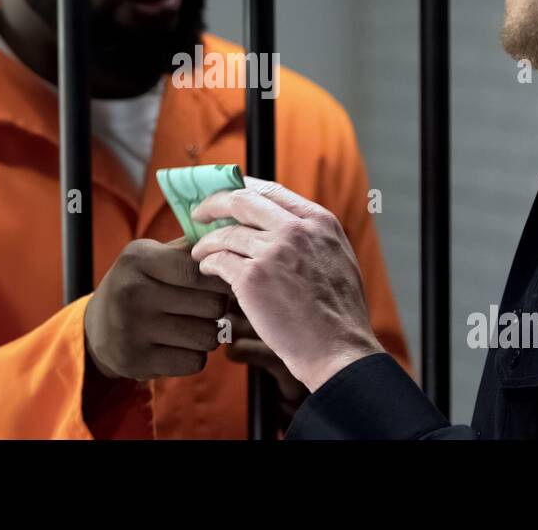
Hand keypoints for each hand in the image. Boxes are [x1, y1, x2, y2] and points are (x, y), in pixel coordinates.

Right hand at [84, 237, 230, 381]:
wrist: (97, 328)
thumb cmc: (139, 284)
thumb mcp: (154, 256)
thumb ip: (190, 248)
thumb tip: (230, 242)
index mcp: (137, 259)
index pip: (199, 270)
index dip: (220, 279)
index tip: (222, 282)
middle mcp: (131, 293)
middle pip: (212, 305)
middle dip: (217, 307)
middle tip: (205, 306)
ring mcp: (131, 330)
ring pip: (208, 336)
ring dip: (208, 333)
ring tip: (193, 325)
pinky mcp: (136, 362)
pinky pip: (195, 362)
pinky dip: (194, 355)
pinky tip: (178, 346)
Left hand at [189, 177, 382, 391]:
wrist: (339, 350)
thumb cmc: (339, 314)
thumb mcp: (337, 259)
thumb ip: (311, 237)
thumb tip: (282, 225)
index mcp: (320, 221)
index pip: (272, 189)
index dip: (243, 187)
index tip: (227, 194)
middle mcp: (296, 230)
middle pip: (242, 201)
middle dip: (214, 203)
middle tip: (199, 214)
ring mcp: (273, 252)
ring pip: (226, 233)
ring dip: (207, 242)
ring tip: (199, 252)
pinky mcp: (253, 278)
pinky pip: (219, 261)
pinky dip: (207, 263)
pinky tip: (206, 270)